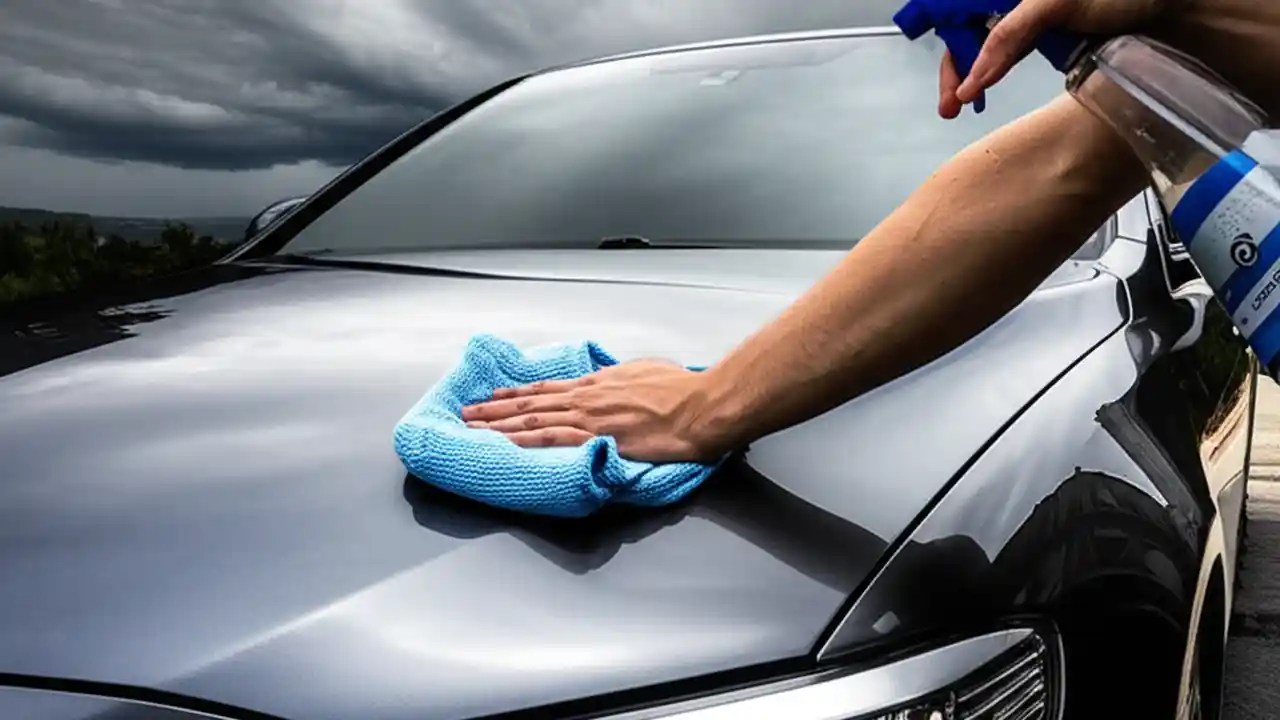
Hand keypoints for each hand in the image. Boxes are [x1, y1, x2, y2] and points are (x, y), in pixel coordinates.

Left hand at [461, 360, 728, 462]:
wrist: (698, 408)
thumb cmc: (681, 390)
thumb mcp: (645, 372)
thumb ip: (622, 379)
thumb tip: (614, 380)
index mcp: (598, 383)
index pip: (548, 388)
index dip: (518, 393)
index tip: (496, 396)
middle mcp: (586, 397)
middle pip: (531, 402)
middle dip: (497, 408)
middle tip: (469, 412)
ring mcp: (588, 416)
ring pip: (533, 419)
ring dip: (500, 424)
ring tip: (475, 427)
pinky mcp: (596, 435)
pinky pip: (551, 438)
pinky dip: (524, 440)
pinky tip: (505, 442)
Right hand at [939, 0, 1179, 117]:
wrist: (1172, 1)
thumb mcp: (1057, 4)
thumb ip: (1010, 36)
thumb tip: (970, 82)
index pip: (960, 14)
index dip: (945, 45)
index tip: (944, 84)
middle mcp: (1015, 2)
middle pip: (968, 32)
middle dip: (956, 69)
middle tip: (951, 109)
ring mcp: (1031, 17)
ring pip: (986, 46)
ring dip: (971, 75)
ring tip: (963, 105)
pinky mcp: (1047, 34)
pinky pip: (1009, 52)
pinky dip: (994, 72)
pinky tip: (988, 90)